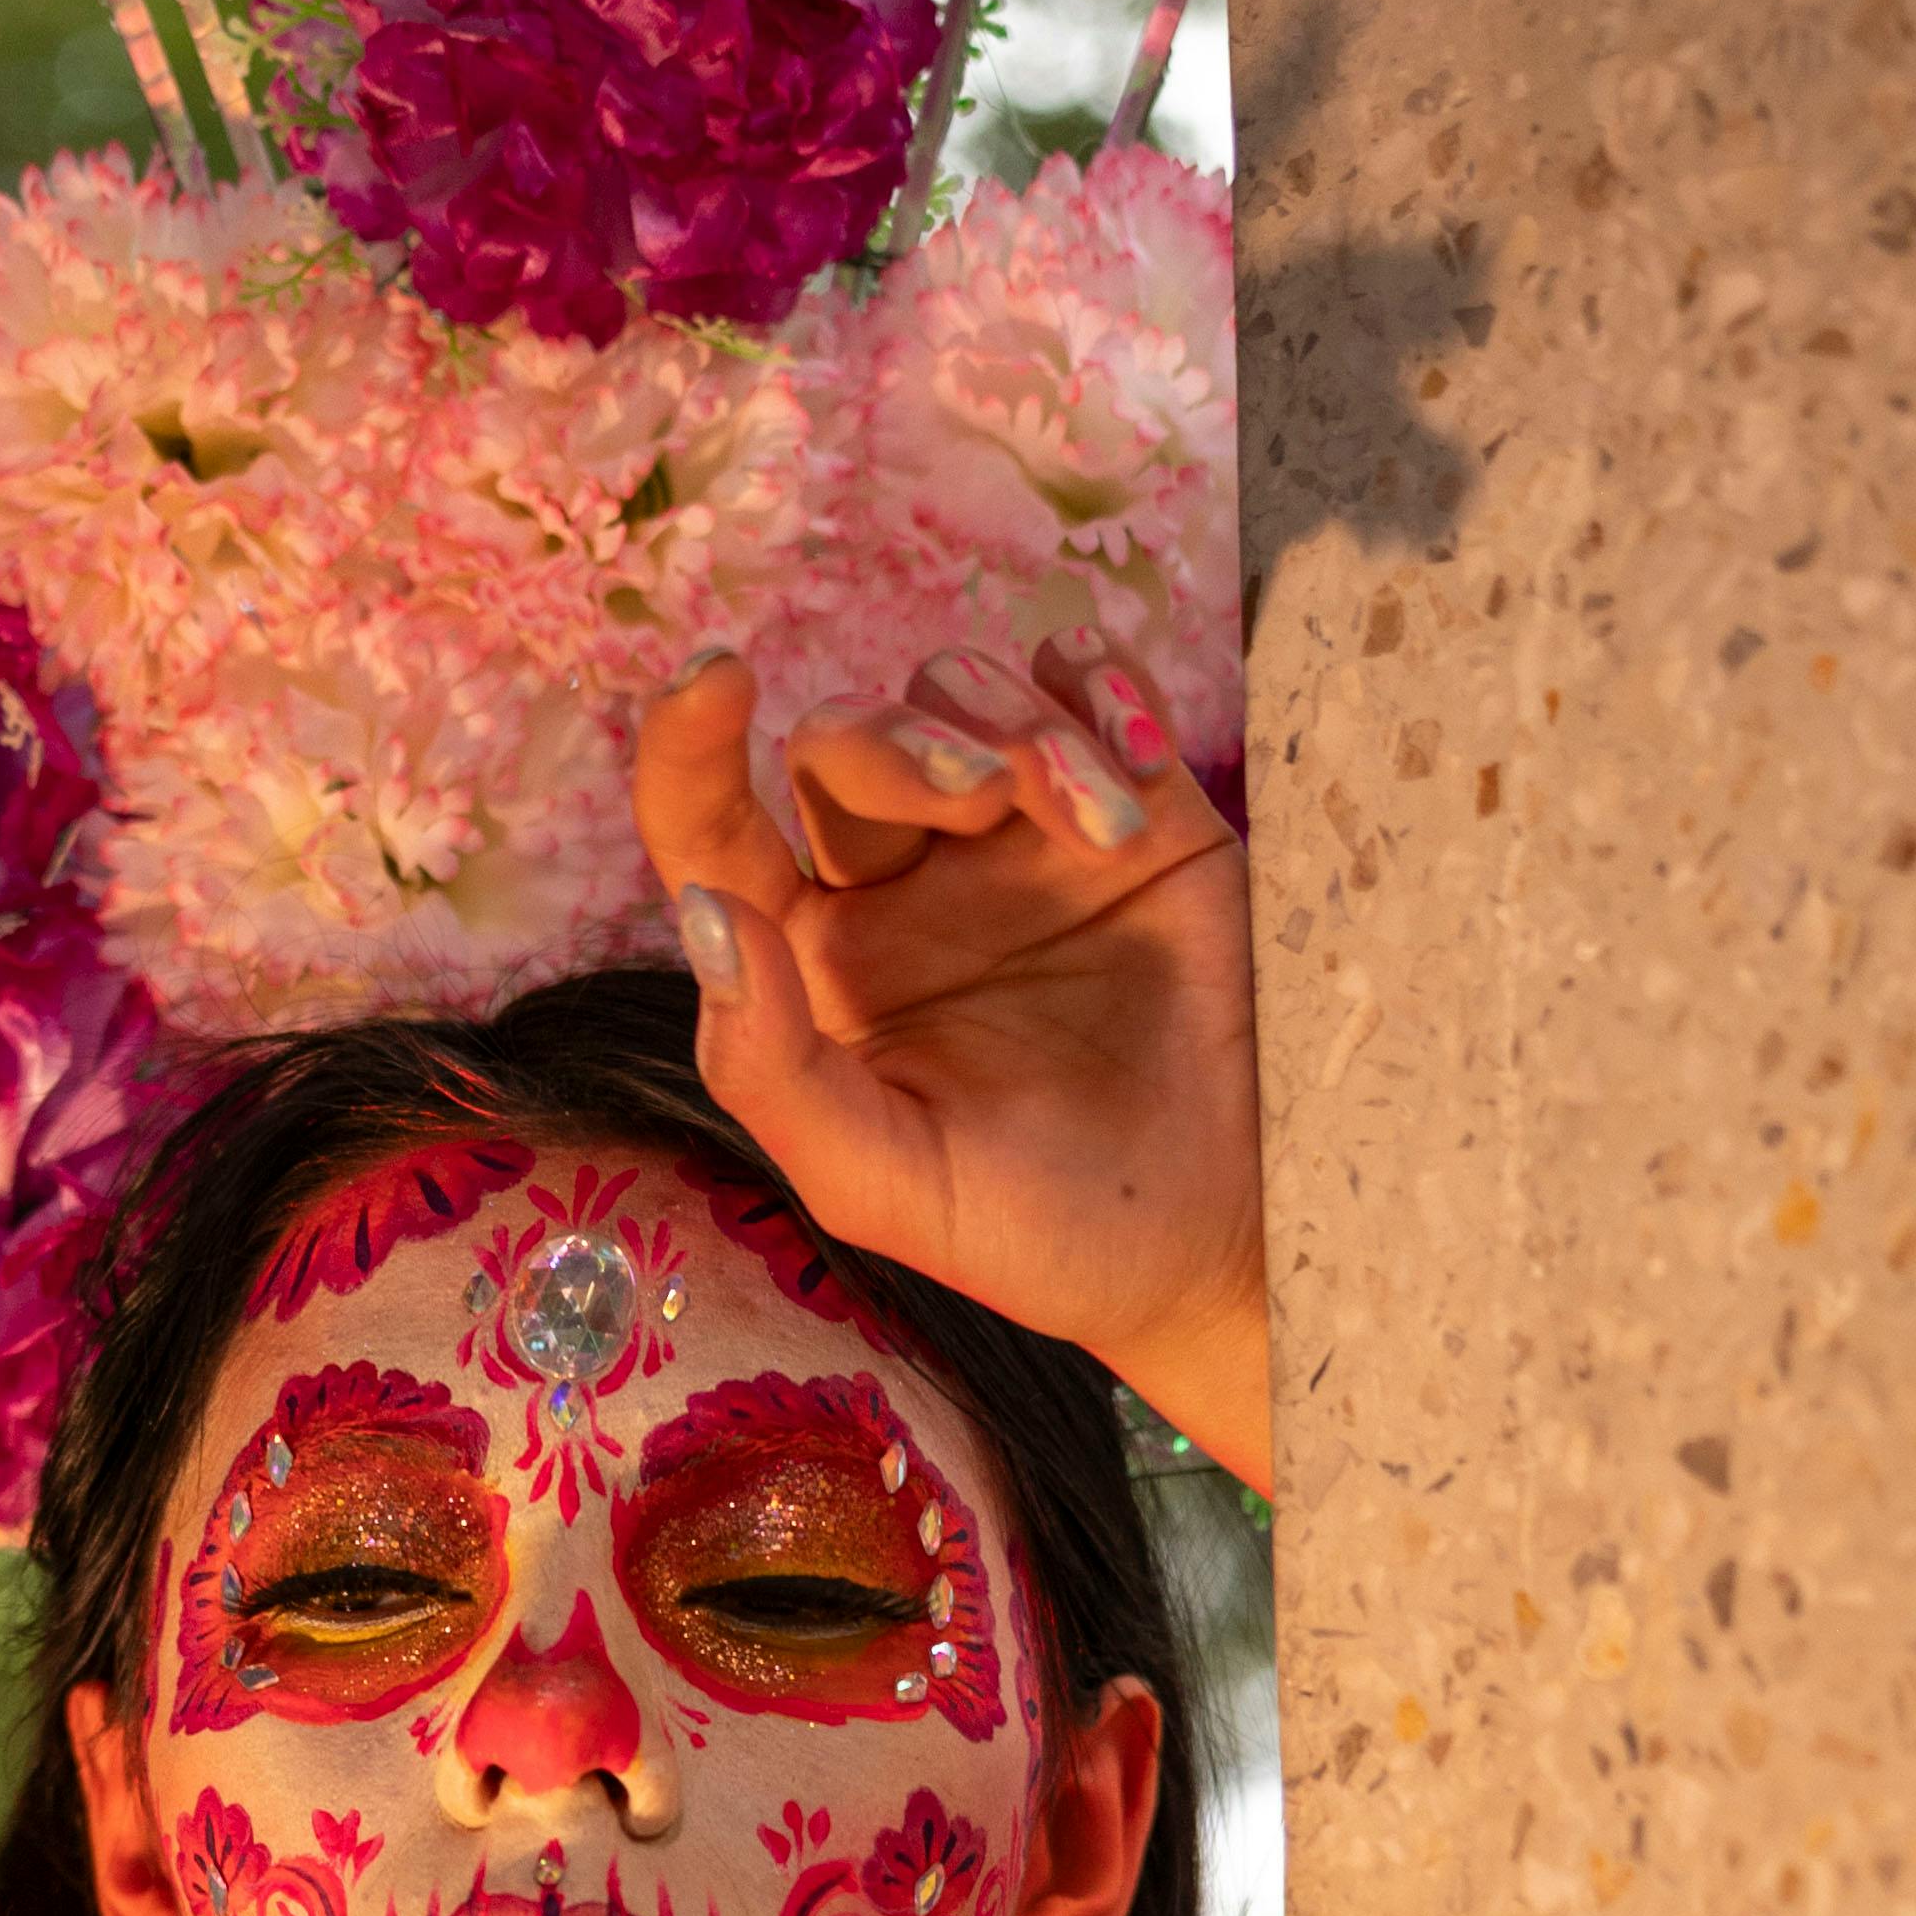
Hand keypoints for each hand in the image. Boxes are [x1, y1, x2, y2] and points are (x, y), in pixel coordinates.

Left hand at [631, 641, 1268, 1488]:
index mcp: (818, 971)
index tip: (716, 682)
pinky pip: (1083, 680)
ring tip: (1097, 822)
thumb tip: (708, 917)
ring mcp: (1016, 840)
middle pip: (847, 744)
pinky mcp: (1132, 808)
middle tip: (982, 797)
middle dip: (903, 742)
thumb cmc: (1044, 1229)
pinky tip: (1139, 761)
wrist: (1227, 1235)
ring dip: (1015, 723)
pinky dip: (1098, 686)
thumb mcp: (880, 1182)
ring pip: (962, 695)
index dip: (688, 751)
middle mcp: (900, 889)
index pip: (714, 837)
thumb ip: (770, 1066)